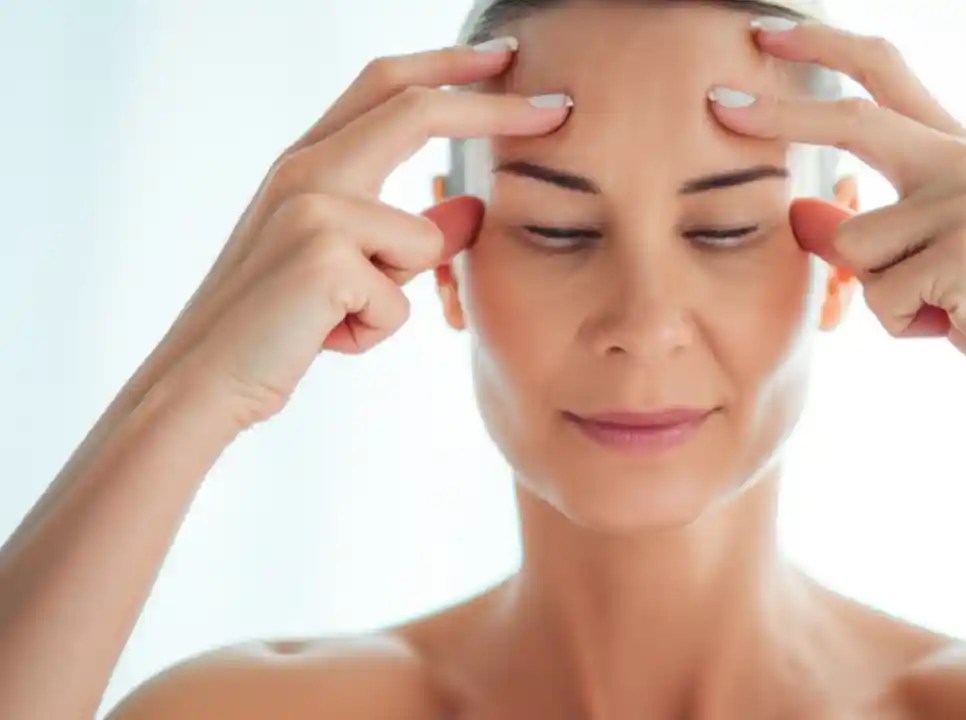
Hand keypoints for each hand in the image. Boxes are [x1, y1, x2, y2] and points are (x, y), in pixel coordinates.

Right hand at [158, 39, 571, 428]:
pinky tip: (325, 338)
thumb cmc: (279, 324)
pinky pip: (400, 299)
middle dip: (495, 106)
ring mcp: (311, 205)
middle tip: (557, 107)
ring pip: (422, 241)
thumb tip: (473, 208)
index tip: (505, 58)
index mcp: (309, 162)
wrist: (203, 379)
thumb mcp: (352, 270)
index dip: (451, 67)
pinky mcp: (323, 254)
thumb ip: (409, 234)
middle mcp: (306, 168)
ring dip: (398, 293)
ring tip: (337, 319)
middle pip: (415, 108)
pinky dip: (375, 331)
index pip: (388, 87)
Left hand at [709, 18, 965, 426]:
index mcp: (961, 153)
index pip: (887, 74)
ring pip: (854, 244)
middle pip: (854, 120)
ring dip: (878, 295)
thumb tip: (798, 212)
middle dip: (778, 115)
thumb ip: (864, 230)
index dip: (824, 45)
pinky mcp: (964, 251)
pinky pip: (879, 293)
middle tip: (715, 103)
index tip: (765, 34)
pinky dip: (900, 325)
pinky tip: (952, 328)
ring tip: (939, 312)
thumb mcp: (927, 262)